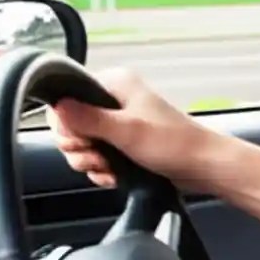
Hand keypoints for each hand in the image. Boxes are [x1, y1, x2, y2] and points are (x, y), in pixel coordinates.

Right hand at [47, 67, 217, 191]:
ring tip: (110, 168)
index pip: (66, 97)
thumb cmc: (172, 143)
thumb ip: (88, 119)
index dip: (65, 124)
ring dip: (91, 163)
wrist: (202, 166)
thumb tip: (57, 107)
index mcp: (114, 84)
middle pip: (69, 126)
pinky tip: (115, 176)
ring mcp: (117, 123)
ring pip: (81, 146)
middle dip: (80, 149)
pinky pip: (96, 159)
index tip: (81, 140)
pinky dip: (102, 170)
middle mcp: (113, 100)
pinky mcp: (122, 144)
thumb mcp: (127, 130)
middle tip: (98, 156)